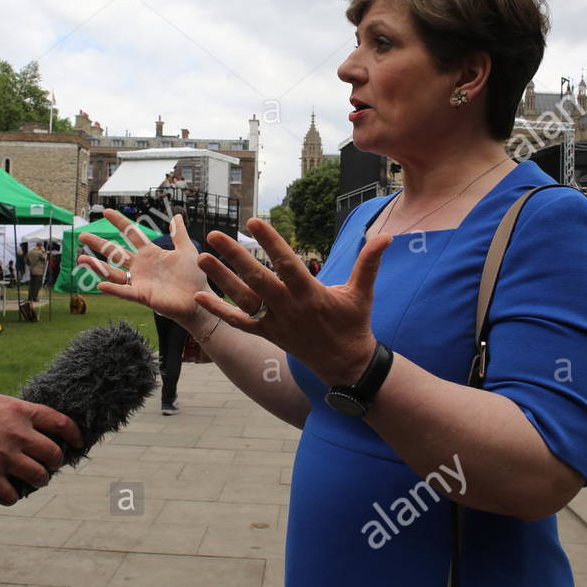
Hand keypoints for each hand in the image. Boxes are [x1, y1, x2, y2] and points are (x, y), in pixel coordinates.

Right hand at [0, 390, 81, 504]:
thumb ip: (16, 413)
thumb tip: (32, 424)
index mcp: (21, 412)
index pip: (60, 422)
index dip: (74, 434)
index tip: (78, 441)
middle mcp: (18, 434)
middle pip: (54, 454)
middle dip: (54, 462)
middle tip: (47, 465)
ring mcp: (5, 457)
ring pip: (39, 477)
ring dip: (39, 481)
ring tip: (32, 480)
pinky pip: (13, 496)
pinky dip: (12, 496)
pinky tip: (7, 492)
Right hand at [77, 210, 208, 325]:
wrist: (199, 299)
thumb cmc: (193, 277)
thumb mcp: (186, 250)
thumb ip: (179, 234)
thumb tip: (176, 215)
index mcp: (150, 254)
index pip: (131, 234)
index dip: (119, 222)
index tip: (107, 211)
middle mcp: (140, 266)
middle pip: (115, 252)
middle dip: (99, 244)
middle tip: (82, 235)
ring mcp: (139, 281)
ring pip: (113, 272)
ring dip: (97, 267)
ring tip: (81, 259)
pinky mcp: (143, 296)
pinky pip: (125, 292)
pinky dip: (113, 289)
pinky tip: (100, 285)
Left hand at [196, 218, 392, 386]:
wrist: (345, 364)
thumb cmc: (354, 324)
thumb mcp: (363, 293)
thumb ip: (369, 263)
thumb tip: (386, 236)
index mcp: (310, 294)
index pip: (287, 264)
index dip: (270, 242)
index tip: (253, 222)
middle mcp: (289, 308)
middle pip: (257, 279)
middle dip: (235, 256)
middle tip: (215, 234)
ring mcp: (275, 323)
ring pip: (244, 298)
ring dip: (221, 278)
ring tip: (202, 258)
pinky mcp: (268, 334)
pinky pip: (240, 323)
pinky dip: (220, 311)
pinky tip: (199, 296)